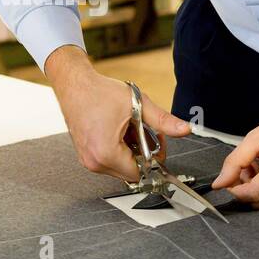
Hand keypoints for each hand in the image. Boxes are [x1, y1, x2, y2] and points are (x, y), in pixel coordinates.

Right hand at [44, 45, 189, 181]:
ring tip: (130, 129)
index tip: (157, 144)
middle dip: (143, 155)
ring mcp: (87, 160)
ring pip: (121, 168)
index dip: (153, 160)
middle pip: (131, 172)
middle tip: (145, 133)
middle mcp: (94, 161)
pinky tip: (120, 132)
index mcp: (106, 153)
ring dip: (131, 152)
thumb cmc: (99, 92)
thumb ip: (163, 121)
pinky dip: (119, 150)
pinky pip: (109, 161)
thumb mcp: (138, 105)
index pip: (139, 174)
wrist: (74, 84)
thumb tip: (184, 129)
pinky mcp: (85, 155)